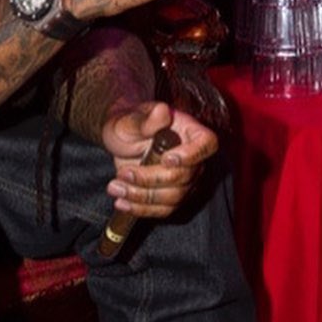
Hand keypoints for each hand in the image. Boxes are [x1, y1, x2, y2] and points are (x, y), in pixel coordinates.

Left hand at [101, 101, 218, 219]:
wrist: (119, 141)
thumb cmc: (127, 124)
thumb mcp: (130, 119)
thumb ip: (145, 119)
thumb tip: (162, 111)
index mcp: (189, 131)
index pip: (206, 144)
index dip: (192, 155)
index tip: (166, 159)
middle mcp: (192, 157)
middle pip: (184, 176)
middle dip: (150, 179)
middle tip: (123, 173)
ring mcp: (185, 179)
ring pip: (173, 197)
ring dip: (141, 196)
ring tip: (115, 187)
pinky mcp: (172, 196)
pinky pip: (163, 210)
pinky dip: (140, 209)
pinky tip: (121, 202)